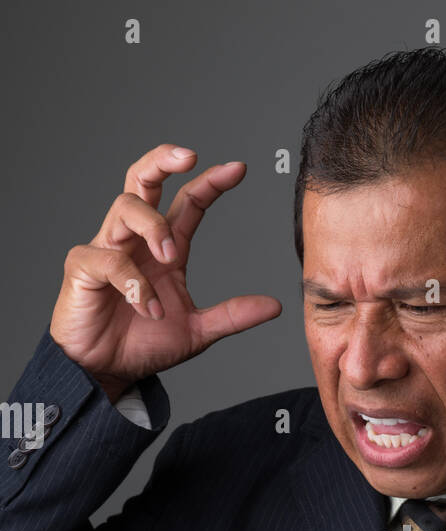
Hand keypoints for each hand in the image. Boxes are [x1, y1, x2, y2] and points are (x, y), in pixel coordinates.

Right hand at [49, 144, 281, 399]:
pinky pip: (110, 260)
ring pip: (127, 207)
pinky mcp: (84, 267)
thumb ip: (232, 316)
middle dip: (164, 160)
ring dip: (154, 227)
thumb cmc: (142, 345)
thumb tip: (275, 306)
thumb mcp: (197, 331)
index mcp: (164, 248)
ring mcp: (107, 249)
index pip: (187, 203)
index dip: (210, 182)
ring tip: (169, 258)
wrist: (106, 372)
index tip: (238, 169)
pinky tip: (146, 308)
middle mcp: (135, 240)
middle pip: (142, 178)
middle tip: (190, 157)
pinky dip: (134, 283)